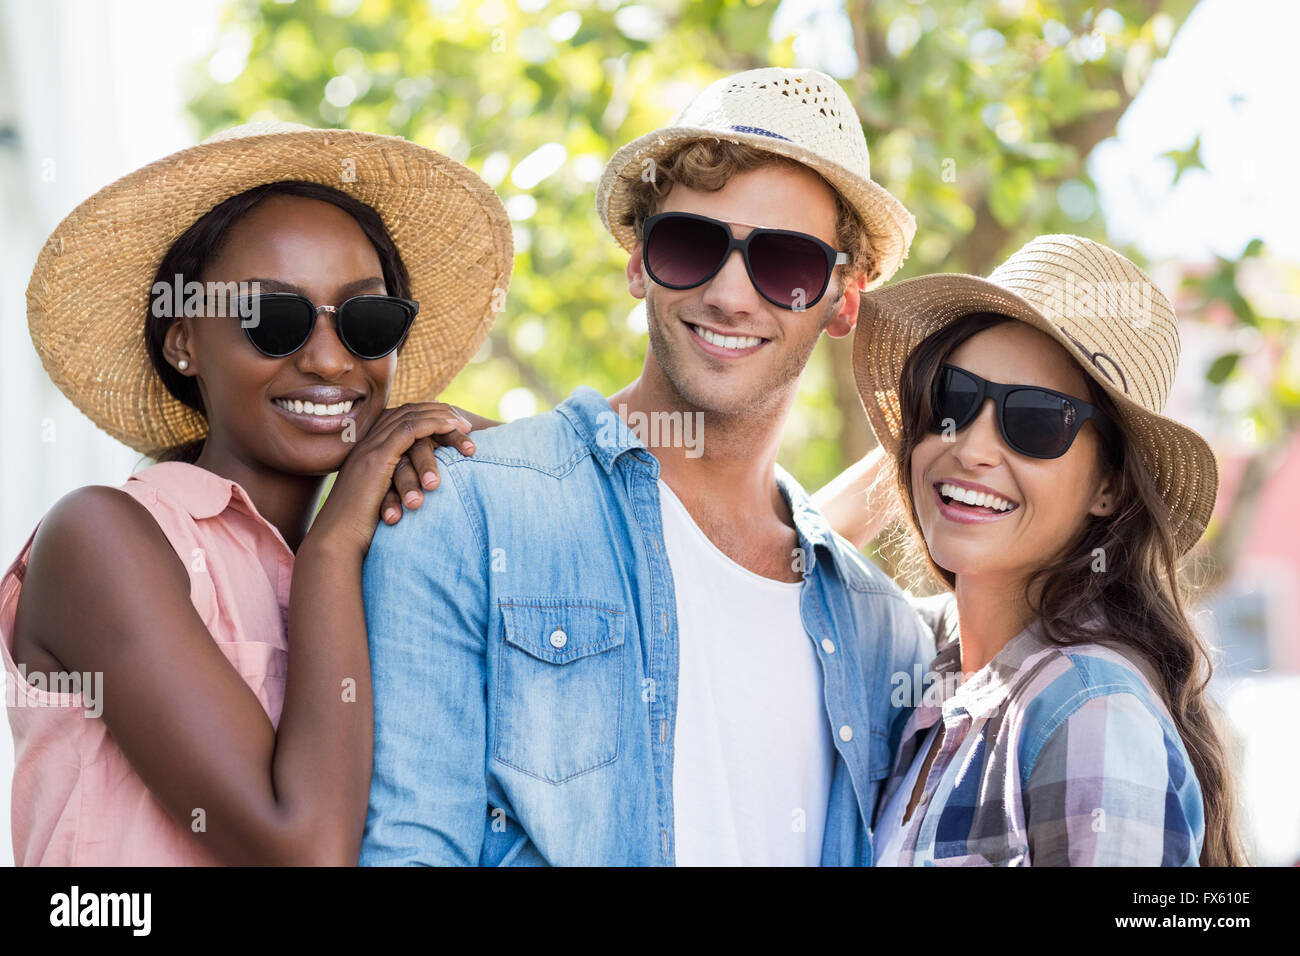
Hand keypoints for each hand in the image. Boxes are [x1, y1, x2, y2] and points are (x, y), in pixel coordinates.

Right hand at [308, 403, 475, 555]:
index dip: (426, 418)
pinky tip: (453, 427)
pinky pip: (410, 430)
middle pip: (406, 413)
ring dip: (441, 418)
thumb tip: (413, 497)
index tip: (450, 424)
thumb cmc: (357, 532)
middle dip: (437, 413)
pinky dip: (434, 425)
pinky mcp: (377, 458)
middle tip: (465, 421)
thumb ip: (391, 492)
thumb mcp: (378, 505)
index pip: (398, 420)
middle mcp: (366, 444)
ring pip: (410, 417)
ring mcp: (370, 448)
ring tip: (466, 425)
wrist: (336, 541)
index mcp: (366, 452)